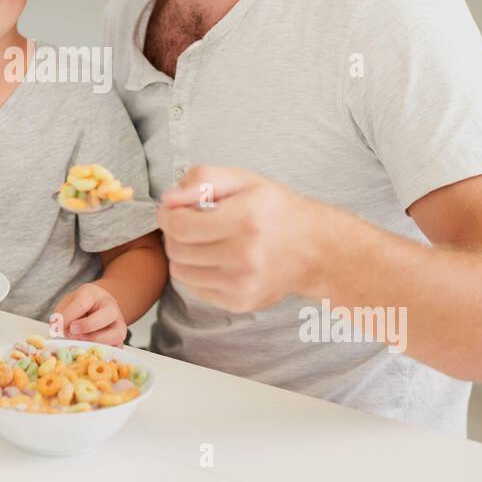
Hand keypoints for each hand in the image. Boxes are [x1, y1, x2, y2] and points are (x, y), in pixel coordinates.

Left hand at [53, 283, 127, 346]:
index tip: (60, 324)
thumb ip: (62, 314)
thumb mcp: (67, 304)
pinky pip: (115, 350)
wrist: (97, 311)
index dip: (70, 315)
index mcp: (93, 294)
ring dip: (95, 340)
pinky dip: (102, 352)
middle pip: (107, 314)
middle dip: (88, 325)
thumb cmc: (79, 308)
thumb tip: (59, 329)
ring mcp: (119, 326)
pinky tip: (88, 349)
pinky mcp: (120, 342)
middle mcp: (111, 308)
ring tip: (81, 340)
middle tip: (73, 330)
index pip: (82, 302)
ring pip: (115, 335)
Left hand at [156, 165, 329, 313]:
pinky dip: (197, 273)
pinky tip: (215, 260)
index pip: (180, 226)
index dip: (167, 216)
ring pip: (181, 272)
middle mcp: (245, 255)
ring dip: (182, 255)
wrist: (315, 249)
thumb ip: (202, 179)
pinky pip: (196, 288)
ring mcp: (242, 284)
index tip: (171, 210)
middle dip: (174, 234)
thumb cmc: (276, 210)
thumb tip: (169, 199)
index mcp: (245, 219)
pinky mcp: (240, 302)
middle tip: (188, 224)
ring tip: (202, 242)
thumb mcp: (243, 180)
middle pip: (177, 250)